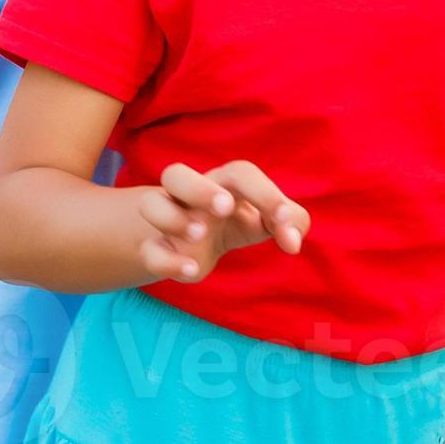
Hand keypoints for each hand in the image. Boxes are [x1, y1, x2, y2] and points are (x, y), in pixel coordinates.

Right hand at [132, 160, 307, 283]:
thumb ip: (292, 224)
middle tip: (225, 207)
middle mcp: (189, 196)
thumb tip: (292, 243)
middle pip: (176, 173)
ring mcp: (169, 221)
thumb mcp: (269, 219)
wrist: (191, 246)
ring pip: (151, 204)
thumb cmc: (236, 223)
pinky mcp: (158, 250)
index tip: (284, 222)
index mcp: (222, 183)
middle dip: (200, 188)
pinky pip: (151, 251)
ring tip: (199, 235)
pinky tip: (191, 270)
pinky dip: (168, 261)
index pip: (240, 173)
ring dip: (173, 218)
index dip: (264, 193)